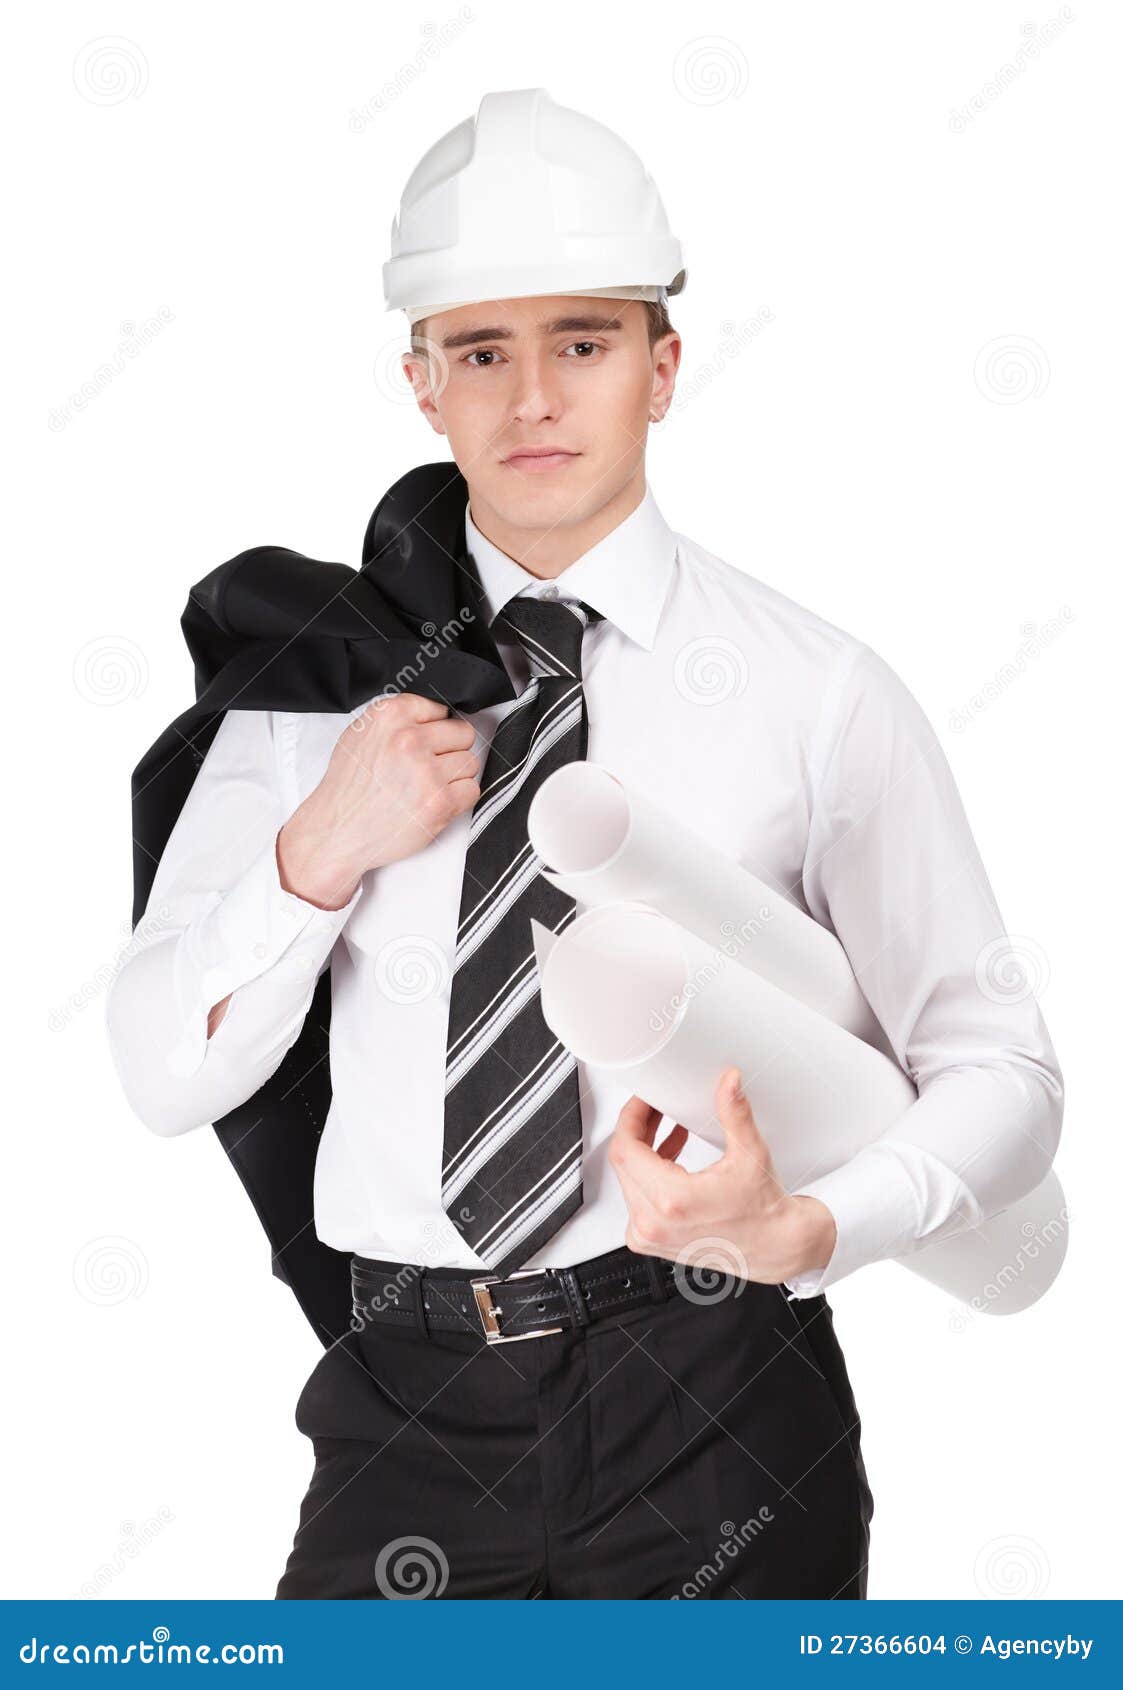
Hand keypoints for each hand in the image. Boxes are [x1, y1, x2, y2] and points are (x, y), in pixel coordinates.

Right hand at [277, 691, 481, 908]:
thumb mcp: (361, 734)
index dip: (434, 729)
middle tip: (427, 768)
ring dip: (454, 777)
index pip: (441, 708)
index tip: (424, 744)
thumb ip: (398, 720)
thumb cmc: (348, 788)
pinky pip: (472, 790)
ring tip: (426, 787)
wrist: (337, 831)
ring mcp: (426, 771)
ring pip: (470, 762)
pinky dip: (458, 799)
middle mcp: (409, 739)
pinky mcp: (440, 801)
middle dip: (449, 751)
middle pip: (462, 734)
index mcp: (390, 715)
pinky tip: (433, 802)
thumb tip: (435, 716)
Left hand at [607, 1064, 837, 1285]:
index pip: (625, 1148)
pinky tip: (668, 1159)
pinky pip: (635, 1199)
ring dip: (643, 1151)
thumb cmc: (763, 1212)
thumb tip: (729, 1083)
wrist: (774, 1246)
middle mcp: (653, 1223)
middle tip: (656, 1110)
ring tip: (668, 1130)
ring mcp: (650, 1235)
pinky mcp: (652, 1241)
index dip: (631, 1117)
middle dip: (637, 1129)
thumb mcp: (750, 1154)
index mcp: (672, 1200)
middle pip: (622, 1162)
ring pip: (627, 1179)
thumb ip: (735, 1113)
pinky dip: (647, 1175)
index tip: (643, 1101)